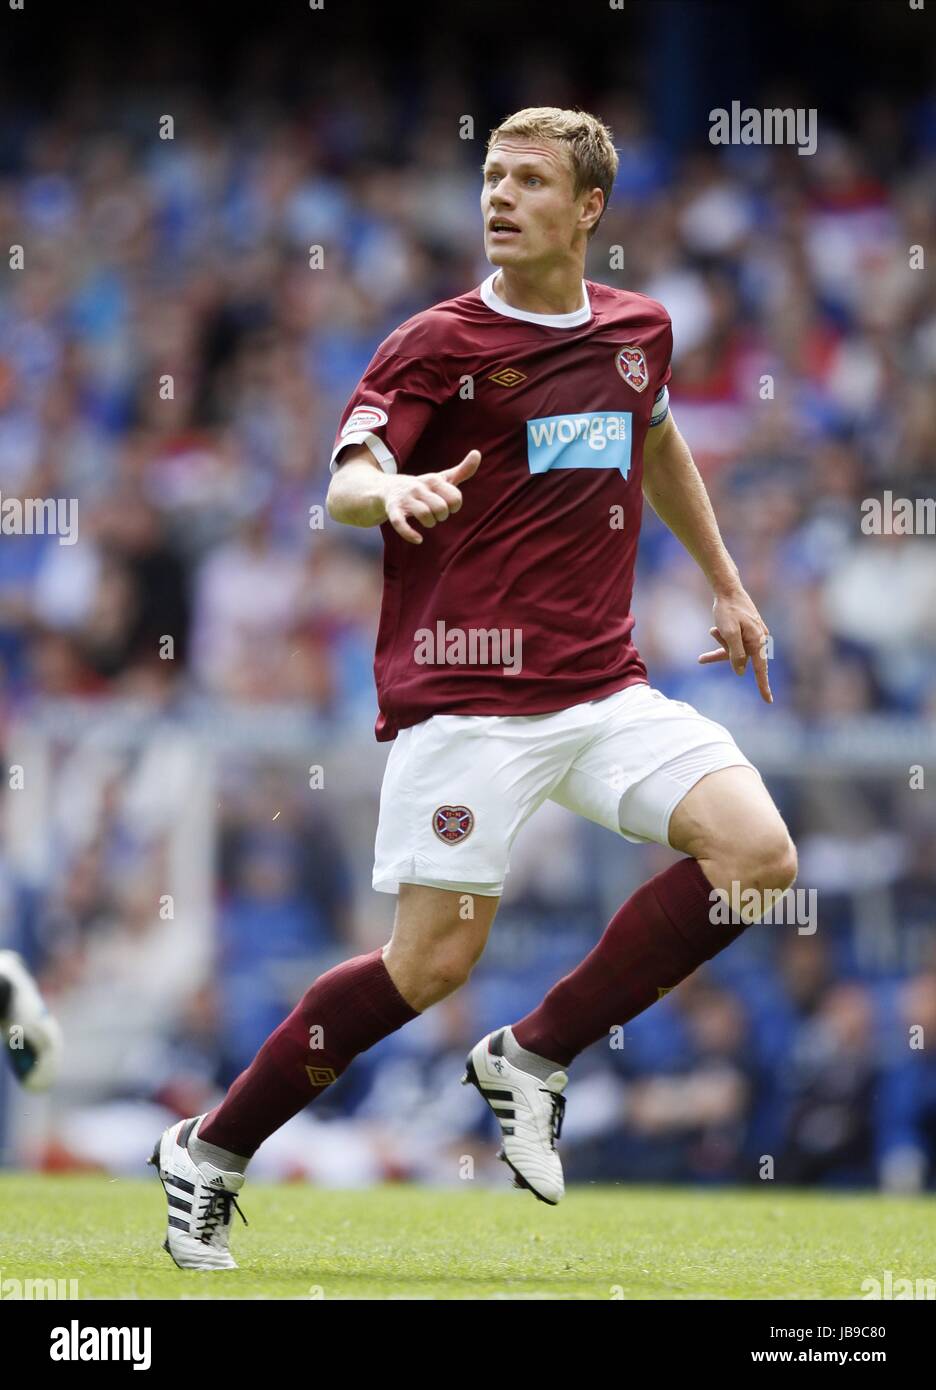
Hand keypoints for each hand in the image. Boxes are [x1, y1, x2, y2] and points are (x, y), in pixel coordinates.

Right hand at [384, 449, 480, 543]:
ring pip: (425, 515)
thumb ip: (462, 470)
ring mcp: (405, 499)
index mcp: (433, 480)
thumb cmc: (421, 487)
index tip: (448, 506)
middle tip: (436, 514)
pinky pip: (400, 524)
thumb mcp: (441, 479)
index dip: (455, 506)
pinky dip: (410, 534)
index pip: (455, 497)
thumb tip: (477, 453)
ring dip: (430, 523)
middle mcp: (419, 487)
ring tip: (428, 521)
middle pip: (441, 508)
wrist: (385, 489)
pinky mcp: (392, 510)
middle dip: (442, 516)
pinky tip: (418, 539)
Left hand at [698, 588, 772, 703]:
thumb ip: (736, 654)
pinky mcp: (747, 631)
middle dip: (724, 652)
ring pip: (735, 650)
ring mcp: (753, 635)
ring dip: (721, 643)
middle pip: (741, 658)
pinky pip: (734, 643)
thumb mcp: (729, 633)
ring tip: (712, 629)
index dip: (763, 686)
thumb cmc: (728, 610)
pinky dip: (722, 640)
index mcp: (758, 641)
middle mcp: (759, 639)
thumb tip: (742, 672)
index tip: (768, 701)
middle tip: (715, 631)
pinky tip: (713, 630)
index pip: (761, 669)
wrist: (727, 589)